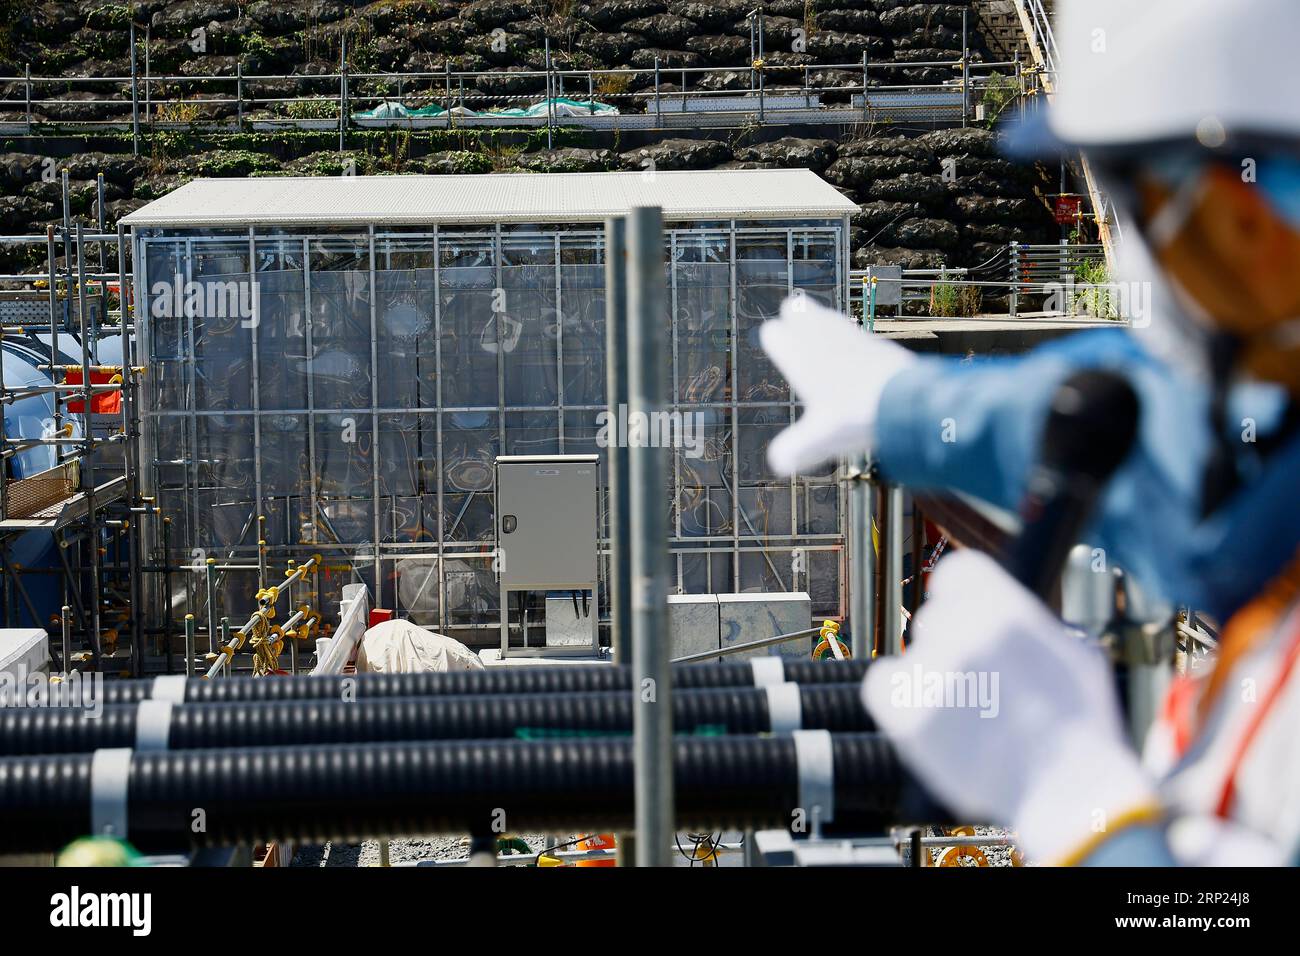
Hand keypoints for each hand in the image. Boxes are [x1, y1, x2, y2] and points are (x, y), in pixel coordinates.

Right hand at [759, 296, 915, 475]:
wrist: (906, 398)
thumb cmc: (856, 415)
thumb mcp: (819, 440)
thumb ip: (793, 450)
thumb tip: (779, 463)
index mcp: (799, 356)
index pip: (772, 332)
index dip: (774, 342)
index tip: (779, 352)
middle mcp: (822, 338)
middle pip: (795, 308)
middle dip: (793, 319)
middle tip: (796, 338)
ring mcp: (850, 335)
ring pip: (825, 314)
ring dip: (820, 325)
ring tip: (822, 344)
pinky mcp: (874, 340)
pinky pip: (852, 330)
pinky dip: (847, 339)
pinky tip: (854, 358)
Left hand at [862, 549, 1157, 863]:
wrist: (1070, 793)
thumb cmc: (1081, 728)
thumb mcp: (1076, 652)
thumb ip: (1029, 620)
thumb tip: (1003, 605)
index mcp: (1005, 609)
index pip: (955, 572)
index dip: (959, 596)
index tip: (962, 614)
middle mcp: (964, 633)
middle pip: (932, 620)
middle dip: (951, 644)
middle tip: (977, 682)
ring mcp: (932, 674)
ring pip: (912, 657)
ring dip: (931, 678)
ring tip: (966, 715)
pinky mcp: (907, 715)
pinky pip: (882, 685)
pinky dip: (898, 700)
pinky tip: (929, 720)